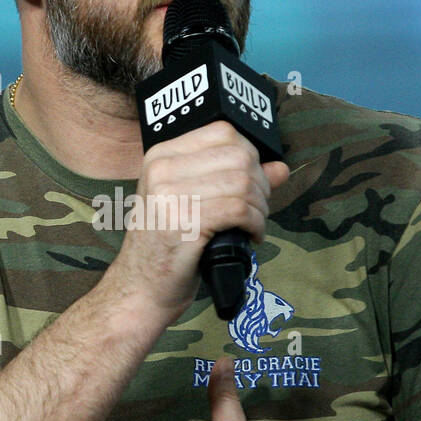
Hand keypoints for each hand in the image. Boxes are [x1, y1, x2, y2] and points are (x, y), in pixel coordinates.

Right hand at [104, 121, 289, 325]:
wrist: (140, 288)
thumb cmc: (168, 247)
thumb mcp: (194, 203)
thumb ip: (234, 179)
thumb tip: (280, 167)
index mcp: (160, 157)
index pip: (223, 132)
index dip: (250, 156)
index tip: (252, 182)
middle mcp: (162, 170)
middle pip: (239, 156)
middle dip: (261, 184)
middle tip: (256, 209)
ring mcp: (170, 196)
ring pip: (243, 184)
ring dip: (260, 208)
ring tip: (253, 225)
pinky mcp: (184, 223)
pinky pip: (240, 210)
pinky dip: (256, 224)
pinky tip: (251, 237)